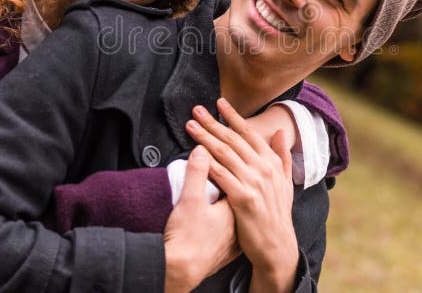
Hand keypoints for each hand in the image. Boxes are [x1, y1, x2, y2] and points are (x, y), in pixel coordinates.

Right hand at [164, 146, 239, 292]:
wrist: (179, 271)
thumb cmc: (185, 238)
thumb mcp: (189, 198)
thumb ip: (197, 171)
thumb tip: (202, 149)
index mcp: (235, 208)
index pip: (240, 181)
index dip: (234, 170)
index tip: (227, 162)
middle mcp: (238, 225)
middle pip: (242, 200)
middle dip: (237, 187)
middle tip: (226, 180)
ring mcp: (233, 243)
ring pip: (239, 220)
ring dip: (235, 209)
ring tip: (226, 202)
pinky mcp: (224, 255)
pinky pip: (232, 236)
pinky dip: (229, 227)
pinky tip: (224, 226)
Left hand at [186, 98, 299, 292]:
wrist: (277, 246)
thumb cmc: (277, 214)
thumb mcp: (286, 182)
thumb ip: (282, 156)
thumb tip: (281, 132)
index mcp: (271, 163)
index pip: (249, 133)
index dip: (233, 116)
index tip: (219, 102)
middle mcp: (264, 168)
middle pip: (233, 139)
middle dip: (213, 122)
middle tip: (196, 110)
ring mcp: (254, 182)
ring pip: (225, 154)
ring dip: (205, 138)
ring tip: (190, 126)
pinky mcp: (243, 198)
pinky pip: (222, 175)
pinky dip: (208, 163)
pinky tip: (195, 154)